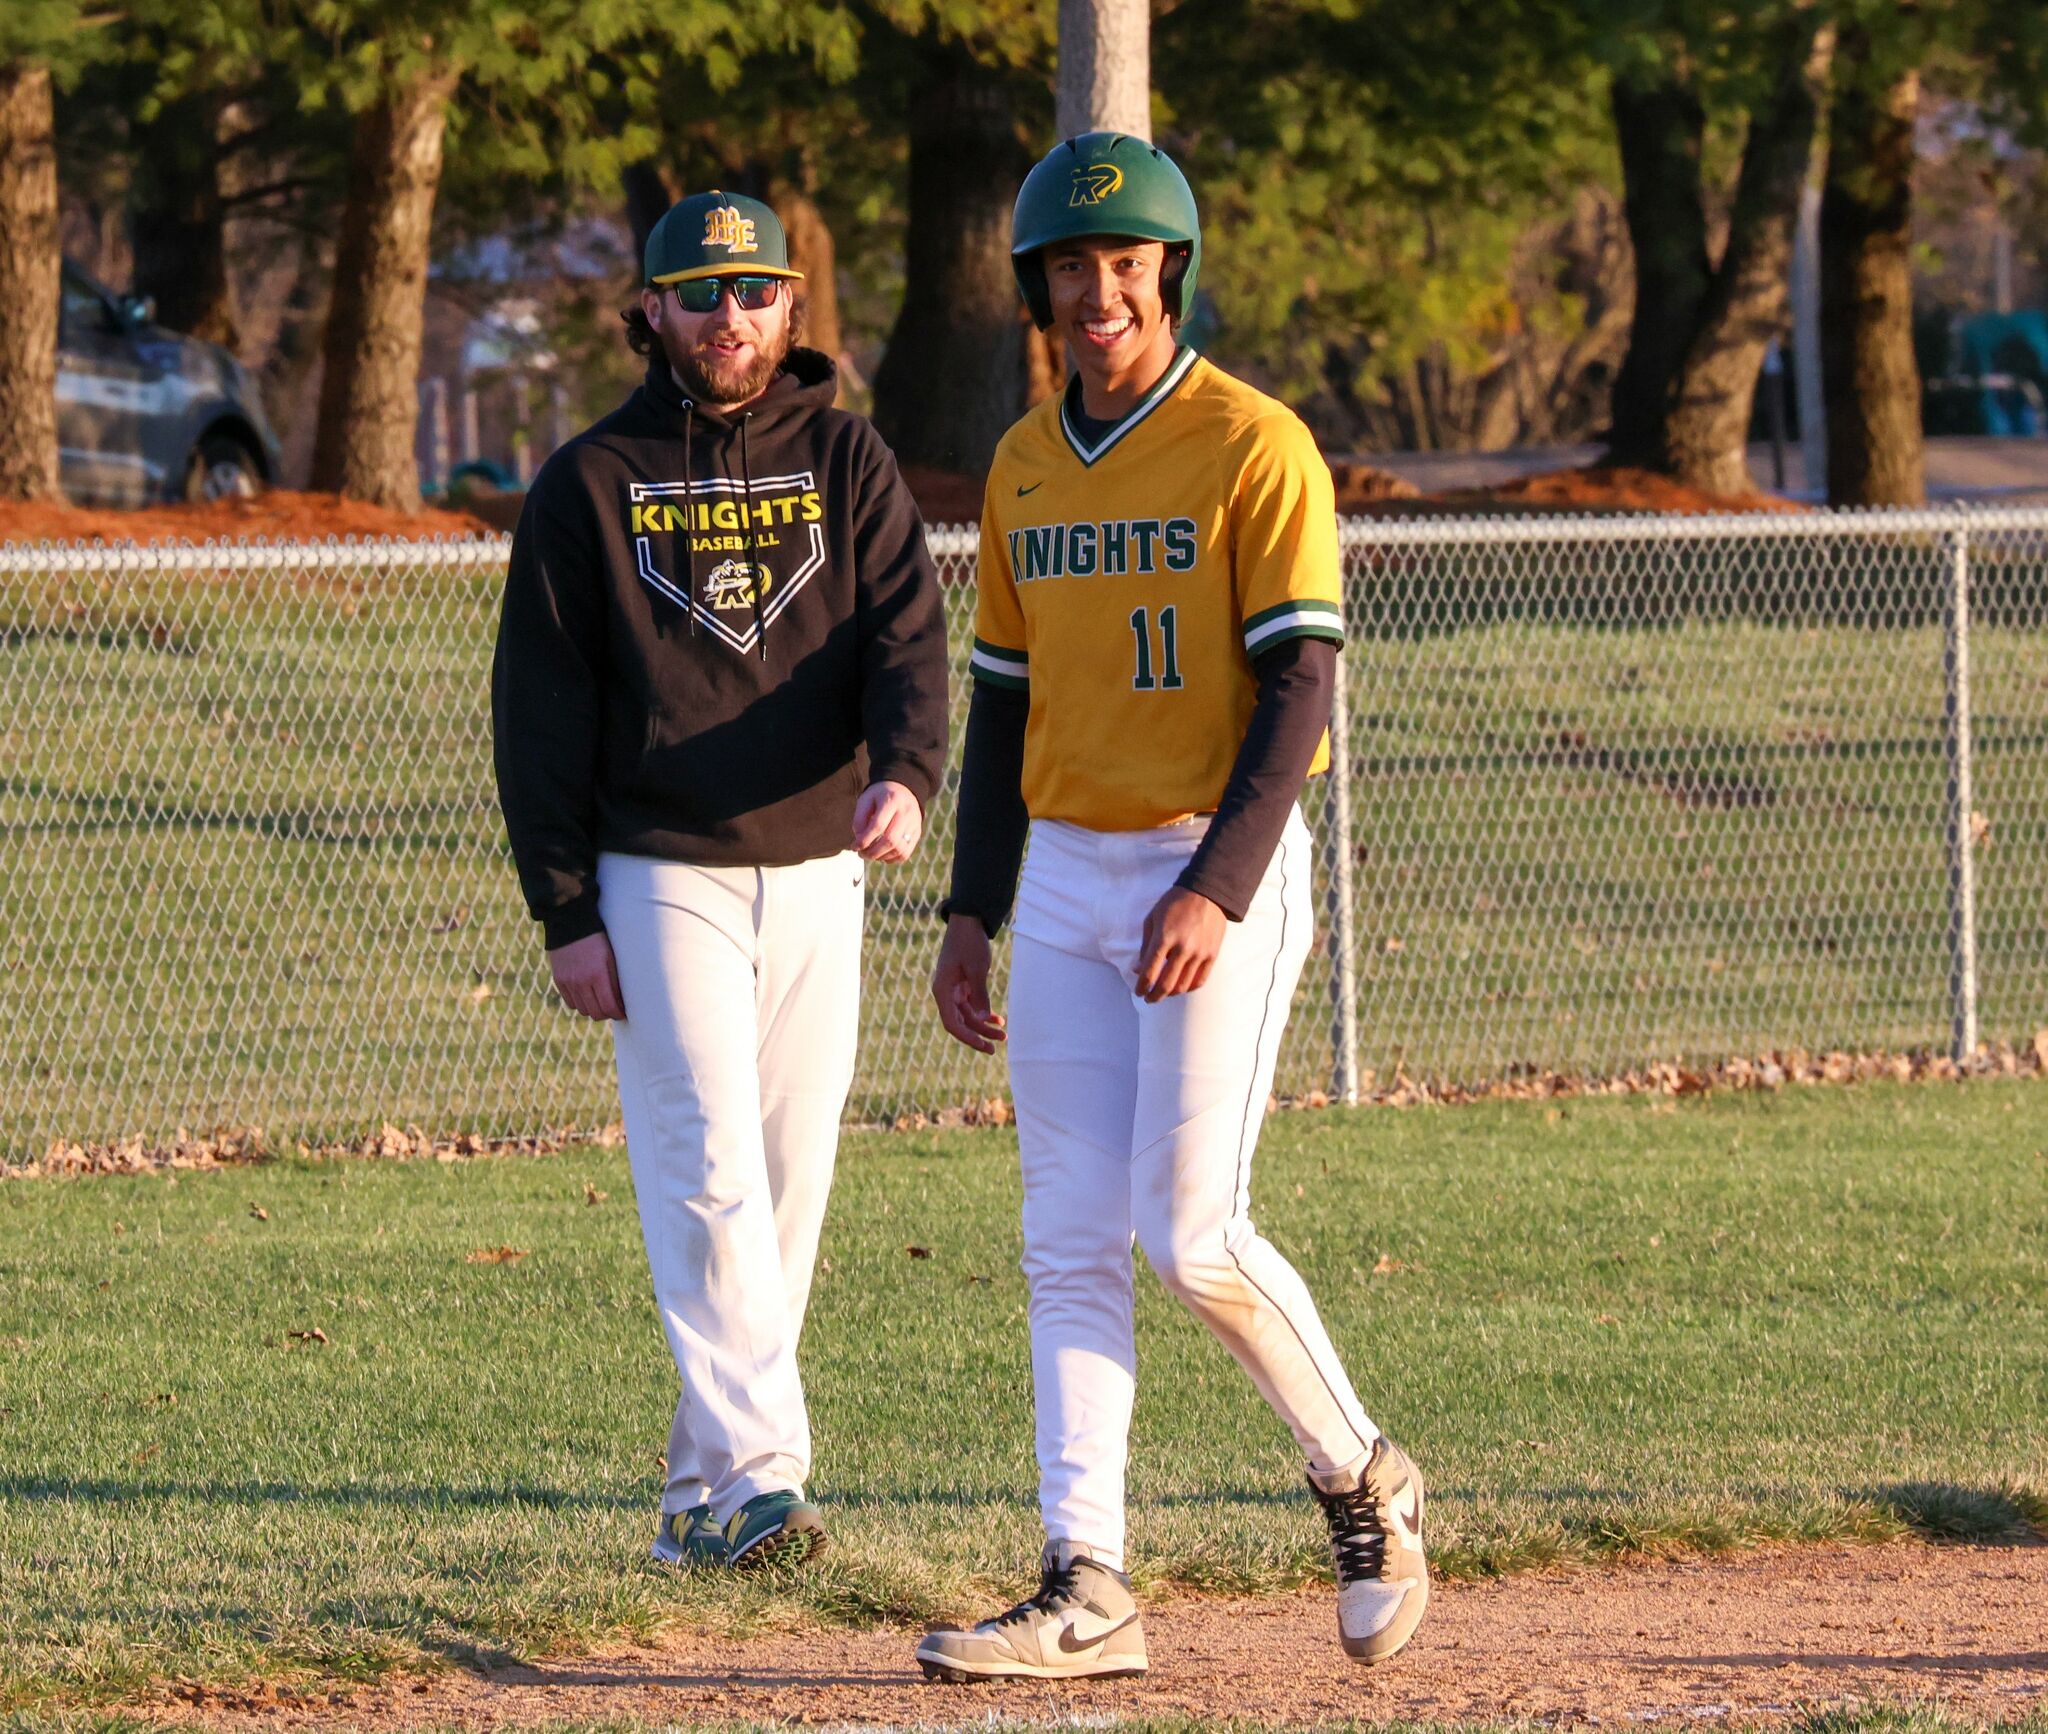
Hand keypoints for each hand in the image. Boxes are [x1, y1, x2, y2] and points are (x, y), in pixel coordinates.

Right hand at [548, 931, 625, 1020]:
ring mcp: (568, 982)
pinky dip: (580, 1004)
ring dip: (593, 1009)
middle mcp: (581, 982)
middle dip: (607, 1014)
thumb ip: (615, 981)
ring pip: (583, 1010)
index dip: (618, 1013)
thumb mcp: (611, 958)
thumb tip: (621, 1002)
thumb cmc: (598, 940)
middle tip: (613, 1009)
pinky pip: (571, 1003)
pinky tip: (587, 996)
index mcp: (597, 975)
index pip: (609, 1007)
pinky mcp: (559, 981)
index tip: (623, 1013)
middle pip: (595, 1013)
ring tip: (600, 1002)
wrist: (571, 925)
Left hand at [853, 779, 923, 862]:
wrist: (903, 788)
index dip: (864, 840)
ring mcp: (914, 823)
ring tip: (871, 855)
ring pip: (899, 849)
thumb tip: (859, 841)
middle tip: (861, 854)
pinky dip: (892, 859)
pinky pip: (906, 853)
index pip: (878, 826)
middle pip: (890, 840)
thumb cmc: (879, 796)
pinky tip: (882, 856)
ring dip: (882, 857)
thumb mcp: (866, 799)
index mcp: (892, 800)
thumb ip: (859, 819)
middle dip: (872, 852)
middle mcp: (906, 812)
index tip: (854, 847)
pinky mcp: (917, 832)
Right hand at [932, 913, 1006, 1051]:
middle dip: (978, 1035)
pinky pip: (972, 1006)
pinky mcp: (962, 986)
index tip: (985, 1046)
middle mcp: (945, 993)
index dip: (968, 1038)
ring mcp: (953, 990)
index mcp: (942, 990)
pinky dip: (984, 1013)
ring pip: (968, 1016)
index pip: (952, 1023)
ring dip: (984, 1026)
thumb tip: (981, 1021)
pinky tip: (998, 1019)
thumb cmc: (970, 943)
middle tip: (997, 1047)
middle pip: (960, 1023)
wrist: (969, 921)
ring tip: (1003, 1034)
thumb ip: (979, 996)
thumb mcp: (977, 969)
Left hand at [1135, 887, 1224, 1002]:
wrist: (1206, 893)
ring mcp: (1199, 953)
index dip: (1142, 987)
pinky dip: (1188, 988)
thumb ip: (1145, 946)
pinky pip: (1200, 980)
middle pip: (1166, 984)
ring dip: (1171, 994)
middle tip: (1149, 999)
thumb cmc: (1175, 903)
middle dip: (1154, 996)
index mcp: (1164, 938)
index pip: (1149, 972)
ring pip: (1183, 985)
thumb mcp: (1152, 919)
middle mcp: (1182, 948)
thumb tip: (1138, 969)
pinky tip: (1181, 987)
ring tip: (1164, 993)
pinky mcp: (1212, 955)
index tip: (1139, 992)